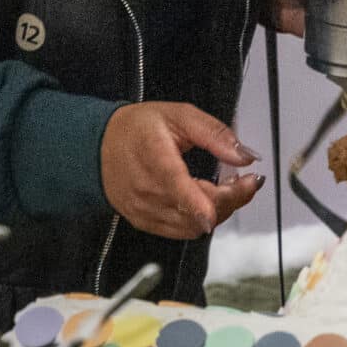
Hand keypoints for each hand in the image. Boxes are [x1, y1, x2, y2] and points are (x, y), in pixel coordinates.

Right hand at [100, 102, 263, 238]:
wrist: (100, 147)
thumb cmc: (137, 129)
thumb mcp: (179, 116)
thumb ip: (215, 134)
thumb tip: (244, 155)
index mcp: (154, 158)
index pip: (184, 190)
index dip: (217, 199)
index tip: (246, 186)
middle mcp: (147, 191)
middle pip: (199, 211)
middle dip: (231, 198)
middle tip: (245, 181)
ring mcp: (145, 210)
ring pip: (194, 225)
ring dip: (218, 210)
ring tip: (225, 187)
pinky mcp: (146, 222)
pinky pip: (182, 231)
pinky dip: (201, 218)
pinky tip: (206, 200)